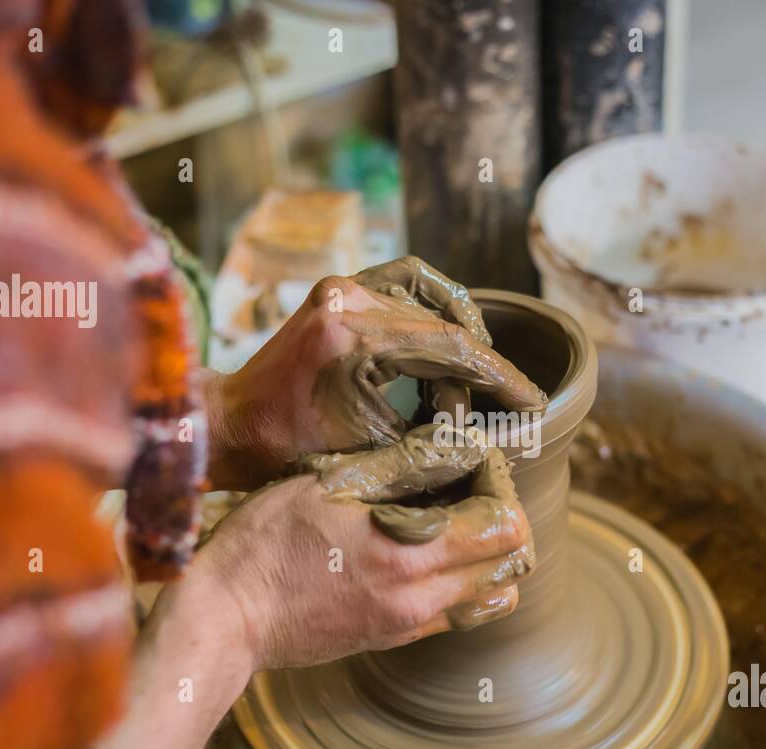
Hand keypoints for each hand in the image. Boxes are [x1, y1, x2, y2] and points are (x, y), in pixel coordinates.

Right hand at [195, 424, 535, 670]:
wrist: (224, 620)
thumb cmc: (263, 545)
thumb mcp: (326, 486)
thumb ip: (394, 469)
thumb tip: (446, 447)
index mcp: (409, 555)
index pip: (505, 526)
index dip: (498, 486)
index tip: (474, 465)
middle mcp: (421, 600)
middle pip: (511, 565)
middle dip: (503, 520)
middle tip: (472, 491)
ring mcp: (409, 625)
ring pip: (493, 597)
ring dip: (490, 558)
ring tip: (458, 524)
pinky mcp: (393, 638)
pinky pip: (458, 615)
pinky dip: (465, 584)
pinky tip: (429, 554)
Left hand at [202, 256, 546, 490]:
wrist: (231, 427)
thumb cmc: (289, 450)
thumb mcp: (372, 451)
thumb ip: (432, 434)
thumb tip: (484, 427)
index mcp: (354, 338)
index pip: (452, 350)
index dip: (501, 379)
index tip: (534, 404)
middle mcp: (348, 298)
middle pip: (445, 326)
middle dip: (480, 370)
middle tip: (503, 406)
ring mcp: (341, 286)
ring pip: (431, 295)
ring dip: (461, 333)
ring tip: (478, 375)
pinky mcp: (337, 288)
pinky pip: (405, 279)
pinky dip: (434, 304)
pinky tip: (449, 333)